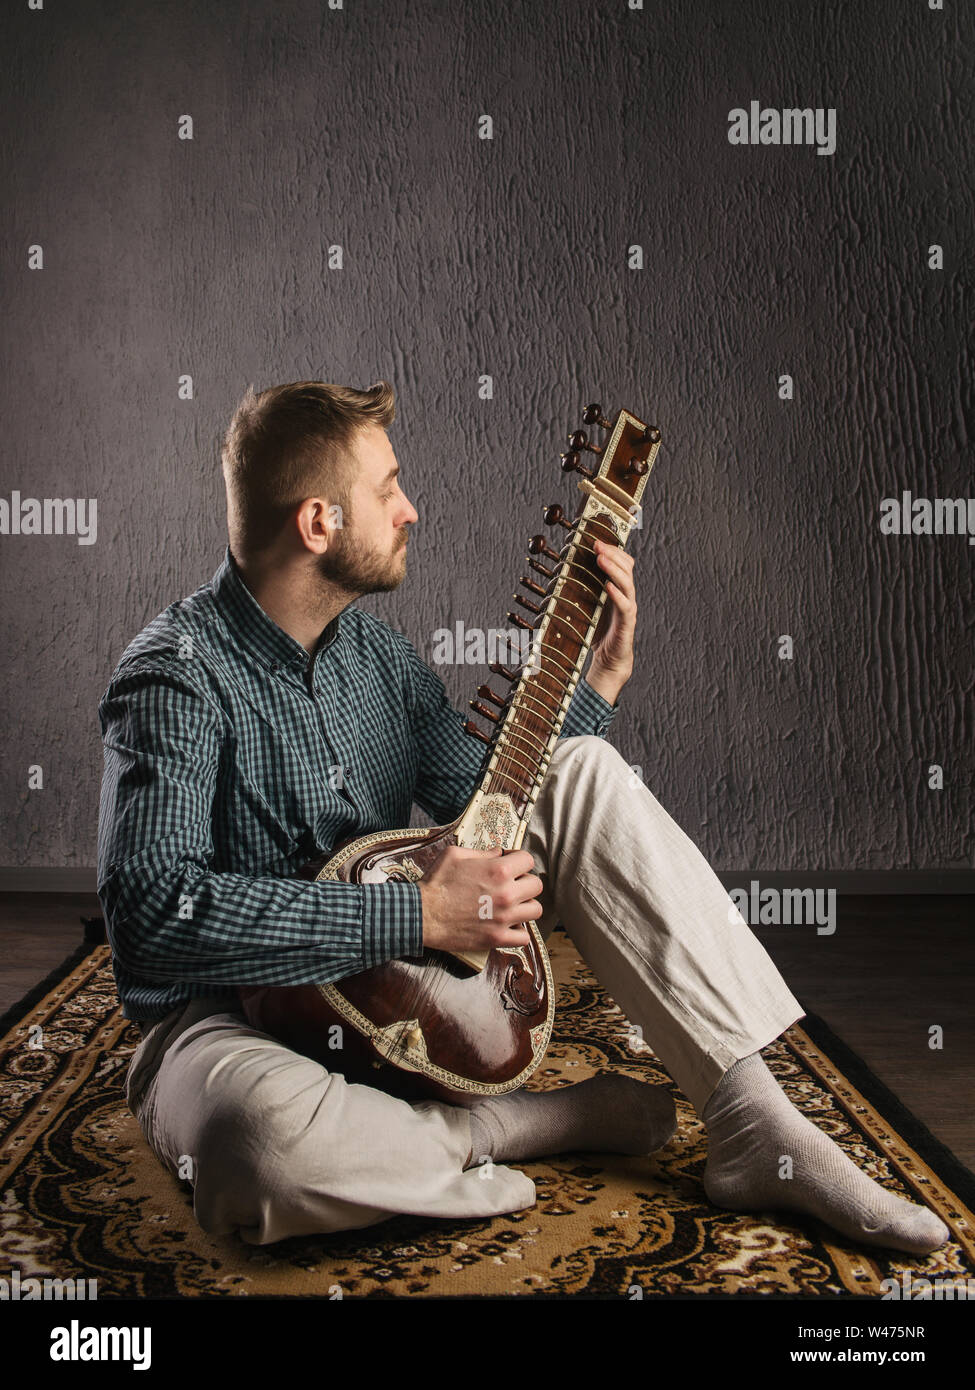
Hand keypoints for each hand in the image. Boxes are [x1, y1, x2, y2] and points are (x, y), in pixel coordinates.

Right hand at [418, 846, 543, 953]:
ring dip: (525, 906)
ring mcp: (504, 918)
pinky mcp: (497, 938)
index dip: (519, 861)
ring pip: (535, 910)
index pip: (528, 860)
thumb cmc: (435, 883)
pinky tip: (508, 926)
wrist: (421, 914)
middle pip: (536, 885)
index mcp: (498, 870)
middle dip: (525, 882)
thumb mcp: (454, 855)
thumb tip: (498, 852)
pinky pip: (524, 937)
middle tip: (512, 886)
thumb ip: (481, 852)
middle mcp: (506, 894)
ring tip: (512, 906)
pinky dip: (518, 932)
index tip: (512, 866)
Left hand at [586, 538, 636, 704]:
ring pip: (627, 583)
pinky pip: (625, 605)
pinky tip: (607, 586)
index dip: (612, 549)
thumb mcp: (586, 606)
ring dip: (614, 569)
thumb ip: (579, 590)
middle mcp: (625, 595)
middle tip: (596, 544)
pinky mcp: (627, 623)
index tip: (595, 539)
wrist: (609, 660)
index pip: (621, 562)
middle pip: (627, 567)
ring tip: (601, 558)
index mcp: (617, 588)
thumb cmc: (597, 632)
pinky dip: (617, 595)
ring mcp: (628, 608)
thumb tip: (557, 573)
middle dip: (612, 553)